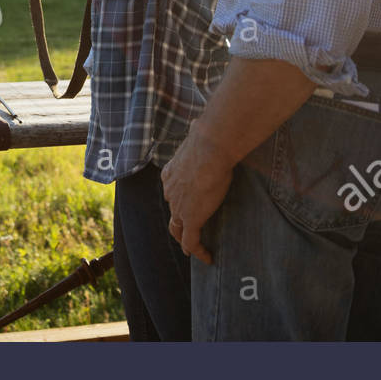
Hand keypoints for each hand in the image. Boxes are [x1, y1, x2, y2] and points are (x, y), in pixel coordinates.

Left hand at [161, 127, 233, 264]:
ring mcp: (179, 207)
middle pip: (172, 212)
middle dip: (179, 222)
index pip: (172, 191)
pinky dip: (197, 251)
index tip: (188, 204)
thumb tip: (199, 121)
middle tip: (187, 230)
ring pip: (178, 230)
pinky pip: (191, 242)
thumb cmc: (207, 140)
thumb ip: (197, 132)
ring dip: (185, 241)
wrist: (209, 149)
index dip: (179, 199)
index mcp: (171, 174)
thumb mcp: (197, 135)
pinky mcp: (191, 219)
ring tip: (193, 249)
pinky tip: (207, 258)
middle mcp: (171, 192)